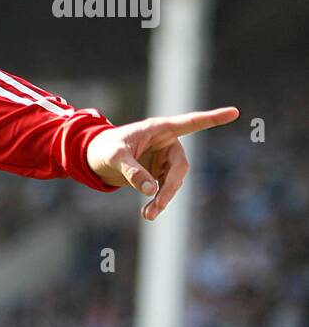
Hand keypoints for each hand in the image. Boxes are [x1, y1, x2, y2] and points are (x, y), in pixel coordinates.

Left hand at [86, 106, 239, 219]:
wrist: (93, 157)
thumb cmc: (103, 149)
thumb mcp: (114, 158)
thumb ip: (132, 171)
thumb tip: (151, 190)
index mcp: (159, 128)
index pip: (191, 123)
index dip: (212, 118)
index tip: (235, 111)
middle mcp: (167, 142)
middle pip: (180, 166)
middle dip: (170, 187)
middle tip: (157, 205)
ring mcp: (164, 158)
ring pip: (174, 181)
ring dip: (164, 198)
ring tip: (148, 215)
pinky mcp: (159, 172)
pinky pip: (166, 188)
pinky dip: (159, 200)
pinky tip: (149, 213)